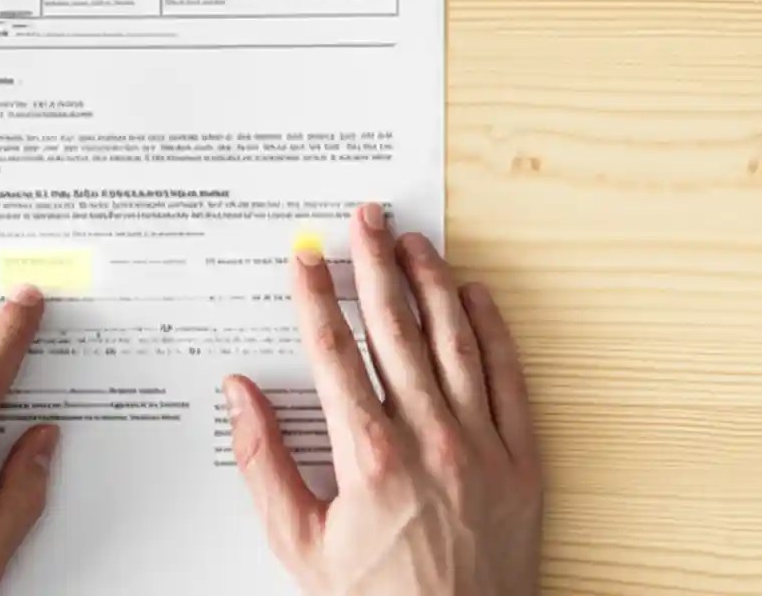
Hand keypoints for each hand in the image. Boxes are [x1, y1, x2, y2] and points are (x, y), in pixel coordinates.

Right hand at [225, 204, 542, 595]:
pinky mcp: (522, 460)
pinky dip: (493, 329)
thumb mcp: (299, 544)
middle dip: (375, 264)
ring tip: (414, 242)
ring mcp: (482, 445)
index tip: (306, 256)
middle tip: (365, 218)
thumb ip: (263, 463)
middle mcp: (429, 439)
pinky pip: (510, 377)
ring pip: (454, 340)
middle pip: (394, 328)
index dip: (315, 295)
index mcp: (368, 456)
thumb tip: (240, 396)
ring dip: (432, 282)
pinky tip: (477, 295)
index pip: (333, 351)